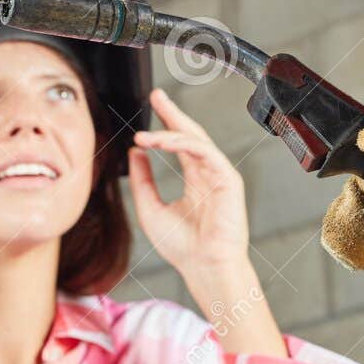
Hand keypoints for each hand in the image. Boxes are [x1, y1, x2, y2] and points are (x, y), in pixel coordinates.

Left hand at [128, 87, 249, 282]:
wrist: (204, 267)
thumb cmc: (182, 248)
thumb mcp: (150, 208)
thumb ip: (143, 180)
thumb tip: (135, 153)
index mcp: (196, 181)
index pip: (181, 144)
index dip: (167, 124)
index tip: (152, 107)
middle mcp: (209, 175)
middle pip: (191, 134)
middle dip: (174, 113)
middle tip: (157, 95)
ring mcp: (220, 175)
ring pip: (196, 140)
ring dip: (169, 131)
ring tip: (144, 134)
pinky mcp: (228, 179)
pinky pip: (205, 151)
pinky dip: (181, 144)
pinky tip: (160, 143)